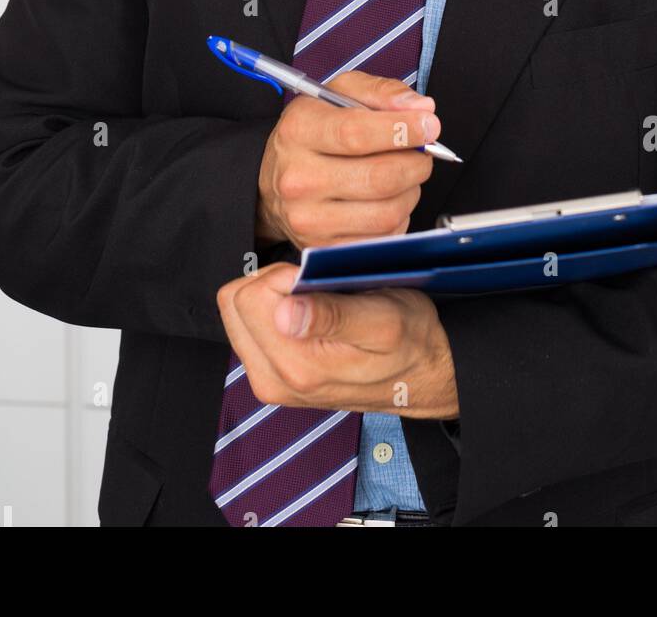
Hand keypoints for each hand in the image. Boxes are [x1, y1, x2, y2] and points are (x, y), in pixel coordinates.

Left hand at [218, 263, 458, 418]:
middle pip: (236, 303)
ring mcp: (269, 381)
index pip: (249, 296)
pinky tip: (308, 314)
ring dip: (272, 296)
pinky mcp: (270, 375)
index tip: (316, 280)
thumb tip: (283, 312)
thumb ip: (333, 315)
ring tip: (315, 300)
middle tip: (315, 288)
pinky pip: (250, 326)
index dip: (284, 275)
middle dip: (273, 283)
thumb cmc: (408, 342)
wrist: (420, 376)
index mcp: (297, 366)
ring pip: (238, 313)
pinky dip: (274, 310)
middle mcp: (274, 380)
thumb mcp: (383, 319)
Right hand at [256, 71, 439, 250]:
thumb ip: (381, 92)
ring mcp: (308, 218)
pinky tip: (388, 200)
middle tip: (423, 153)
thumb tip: (421, 108)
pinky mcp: (322, 247)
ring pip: (386, 212)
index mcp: (299, 131)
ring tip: (404, 176)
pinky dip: (398, 218)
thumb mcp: (339, 95)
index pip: (356, 133)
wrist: (274, 180)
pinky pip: (381, 238)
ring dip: (410, 192)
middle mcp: (297, 178)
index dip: (402, 129)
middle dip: (416, 163)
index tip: (429, 125)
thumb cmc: (313, 133)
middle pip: (379, 177)